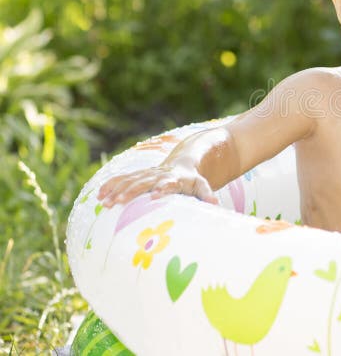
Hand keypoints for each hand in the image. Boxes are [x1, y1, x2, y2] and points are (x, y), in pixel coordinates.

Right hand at [97, 164, 218, 206]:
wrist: (182, 163)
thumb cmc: (192, 180)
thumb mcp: (202, 185)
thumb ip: (207, 193)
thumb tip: (215, 203)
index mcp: (175, 178)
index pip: (169, 183)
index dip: (163, 188)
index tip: (155, 196)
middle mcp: (158, 174)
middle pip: (143, 182)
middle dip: (130, 191)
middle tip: (118, 201)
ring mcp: (146, 174)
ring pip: (129, 180)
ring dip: (116, 190)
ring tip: (104, 203)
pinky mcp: (138, 175)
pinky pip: (122, 179)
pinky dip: (111, 185)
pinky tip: (99, 194)